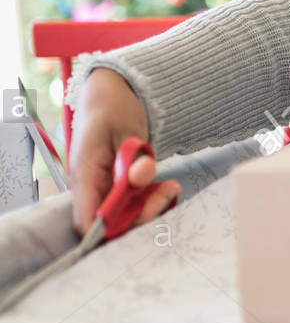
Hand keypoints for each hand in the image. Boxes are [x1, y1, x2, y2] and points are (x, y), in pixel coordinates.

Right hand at [69, 68, 180, 235]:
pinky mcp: (116, 187)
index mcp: (85, 175)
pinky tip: (166, 186)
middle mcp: (90, 189)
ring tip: (171, 186)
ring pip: (124, 217)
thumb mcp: (126, 127)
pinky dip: (150, 200)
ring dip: (150, 207)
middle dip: (141, 216)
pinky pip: (131, 205)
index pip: (88, 222)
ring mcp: (102, 189)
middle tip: (167, 191)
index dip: (113, 229)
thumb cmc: (112, 106)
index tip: (144, 210)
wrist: (110, 92)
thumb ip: (133, 155)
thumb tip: (143, 175)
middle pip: (110, 225)